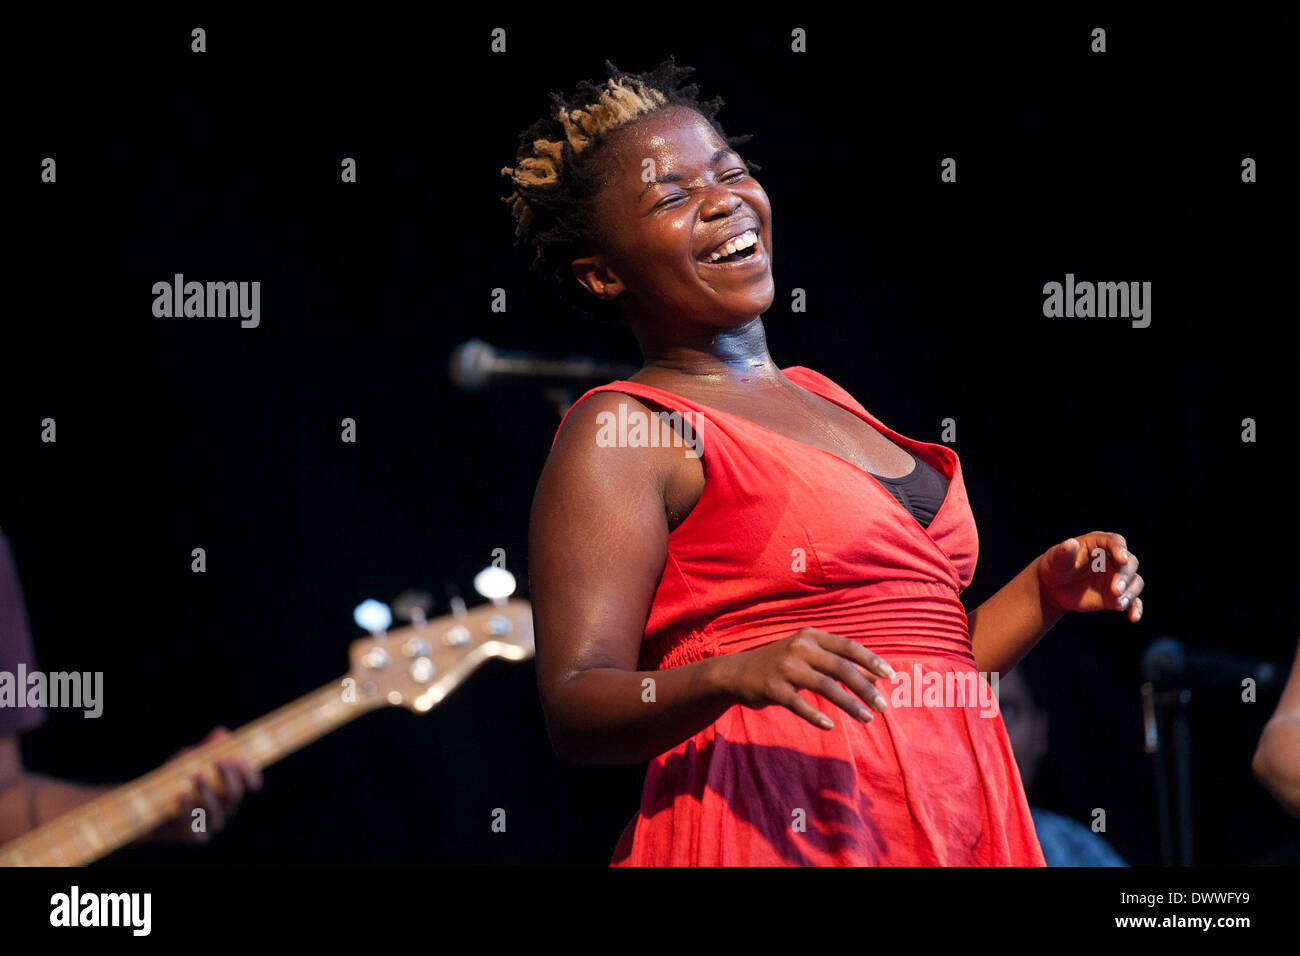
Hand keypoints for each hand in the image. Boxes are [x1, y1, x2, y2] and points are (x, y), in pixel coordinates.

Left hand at [149, 727, 262, 844]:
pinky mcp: (194, 836)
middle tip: (219, 760)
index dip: (250, 773)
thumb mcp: (189, 762)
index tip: (242, 760)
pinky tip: (183, 794)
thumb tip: (220, 733)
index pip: (248, 783)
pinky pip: (195, 826)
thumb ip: (205, 749)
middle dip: (229, 777)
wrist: (147, 811)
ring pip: (216, 810)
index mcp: (229, 790)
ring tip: (196, 774)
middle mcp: (225, 809)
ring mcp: (211, 824)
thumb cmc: (174, 783)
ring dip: (207, 791)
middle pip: (234, 795)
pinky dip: (189, 810)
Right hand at [719, 627, 895, 729]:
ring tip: (866, 719)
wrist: (736, 672)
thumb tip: (874, 677)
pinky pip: (798, 704)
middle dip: (865, 688)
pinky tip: (829, 725)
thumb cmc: (780, 666)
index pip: (847, 646)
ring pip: (825, 686)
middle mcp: (800, 648)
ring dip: (849, 704)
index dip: (870, 660)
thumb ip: (837, 663)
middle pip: (840, 667)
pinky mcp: (772, 687)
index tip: (889, 675)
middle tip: (882, 706)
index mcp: (810, 636)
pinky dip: (815, 715)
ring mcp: (785, 667)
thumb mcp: (808, 658)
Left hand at [1037, 531, 1143, 621]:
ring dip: (1130, 592)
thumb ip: (1063, 552)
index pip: (1116, 541)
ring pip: (1135, 581)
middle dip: (1125, 576)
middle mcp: (1113, 558)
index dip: (1120, 549)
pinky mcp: (1117, 595)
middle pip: (1130, 563)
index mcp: (1098, 543)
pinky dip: (1135, 608)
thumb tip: (1070, 544)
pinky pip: (1133, 600)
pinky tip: (1133, 617)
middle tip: (1115, 590)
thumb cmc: (1055, 567)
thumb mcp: (1055, 559)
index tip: (1122, 560)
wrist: (1054, 587)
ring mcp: (1117, 577)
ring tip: (1118, 604)